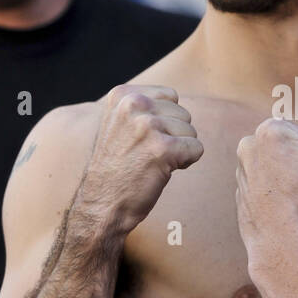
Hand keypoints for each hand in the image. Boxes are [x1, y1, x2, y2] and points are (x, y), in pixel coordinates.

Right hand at [72, 84, 202, 240]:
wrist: (101, 203)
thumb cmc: (117, 166)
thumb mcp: (121, 123)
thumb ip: (143, 106)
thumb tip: (174, 97)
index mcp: (123, 94)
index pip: (170, 96)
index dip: (165, 121)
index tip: (142, 139)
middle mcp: (134, 104)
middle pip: (184, 114)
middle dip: (173, 136)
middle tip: (146, 154)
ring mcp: (148, 125)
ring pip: (191, 131)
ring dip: (178, 150)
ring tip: (151, 162)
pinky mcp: (163, 148)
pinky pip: (196, 149)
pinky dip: (186, 163)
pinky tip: (161, 170)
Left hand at [235, 119, 297, 247]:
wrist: (282, 243)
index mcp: (271, 130)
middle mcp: (249, 146)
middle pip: (291, 150)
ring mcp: (241, 172)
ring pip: (278, 169)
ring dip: (291, 179)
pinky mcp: (240, 195)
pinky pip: (268, 189)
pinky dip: (279, 195)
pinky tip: (288, 211)